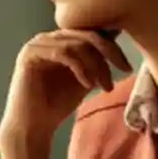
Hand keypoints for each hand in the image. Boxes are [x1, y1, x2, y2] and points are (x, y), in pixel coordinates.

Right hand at [0, 30, 131, 146]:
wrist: (32, 127)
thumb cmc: (56, 105)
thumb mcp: (86, 79)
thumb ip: (97, 62)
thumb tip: (120, 48)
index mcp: (60, 40)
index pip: (92, 31)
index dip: (113, 46)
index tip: (127, 67)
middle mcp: (48, 38)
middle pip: (87, 34)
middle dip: (109, 52)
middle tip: (124, 70)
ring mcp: (37, 44)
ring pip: (78, 44)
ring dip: (96, 65)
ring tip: (104, 86)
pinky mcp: (30, 54)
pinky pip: (63, 53)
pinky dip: (80, 68)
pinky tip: (88, 85)